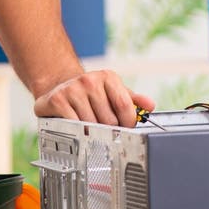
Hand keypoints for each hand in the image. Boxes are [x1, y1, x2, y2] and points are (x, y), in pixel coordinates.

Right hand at [33, 68, 155, 126]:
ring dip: (92, 132)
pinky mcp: (58, 100)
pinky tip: (75, 126)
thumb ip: (132, 100)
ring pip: (91, 125)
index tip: (125, 128)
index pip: (125, 105)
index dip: (128, 123)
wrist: (59, 87)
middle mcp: (90, 80)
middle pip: (109, 119)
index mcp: (108, 77)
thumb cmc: (91, 94)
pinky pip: (73, 125)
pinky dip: (76, 131)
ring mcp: (73, 89)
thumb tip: (150, 105)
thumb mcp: (113, 93)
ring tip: (89, 126)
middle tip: (104, 128)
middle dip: (109, 129)